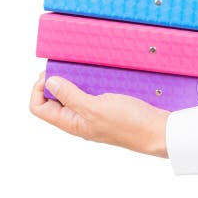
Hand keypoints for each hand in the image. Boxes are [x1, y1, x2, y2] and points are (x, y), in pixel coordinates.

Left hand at [29, 71, 169, 157]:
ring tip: (84, 69)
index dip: (38, 89)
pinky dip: (93, 82)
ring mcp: (95, 114)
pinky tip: (101, 74)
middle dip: (57, 81)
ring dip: (76, 80)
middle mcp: (80, 120)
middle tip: (66, 67)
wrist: (159, 130)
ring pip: (75, 94)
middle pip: (55, 100)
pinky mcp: (109, 108)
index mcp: (71, 123)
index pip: (39, 107)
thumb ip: (70, 96)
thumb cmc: (130, 124)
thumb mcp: (95, 108)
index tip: (50, 73)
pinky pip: (93, 93)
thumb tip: (50, 83)